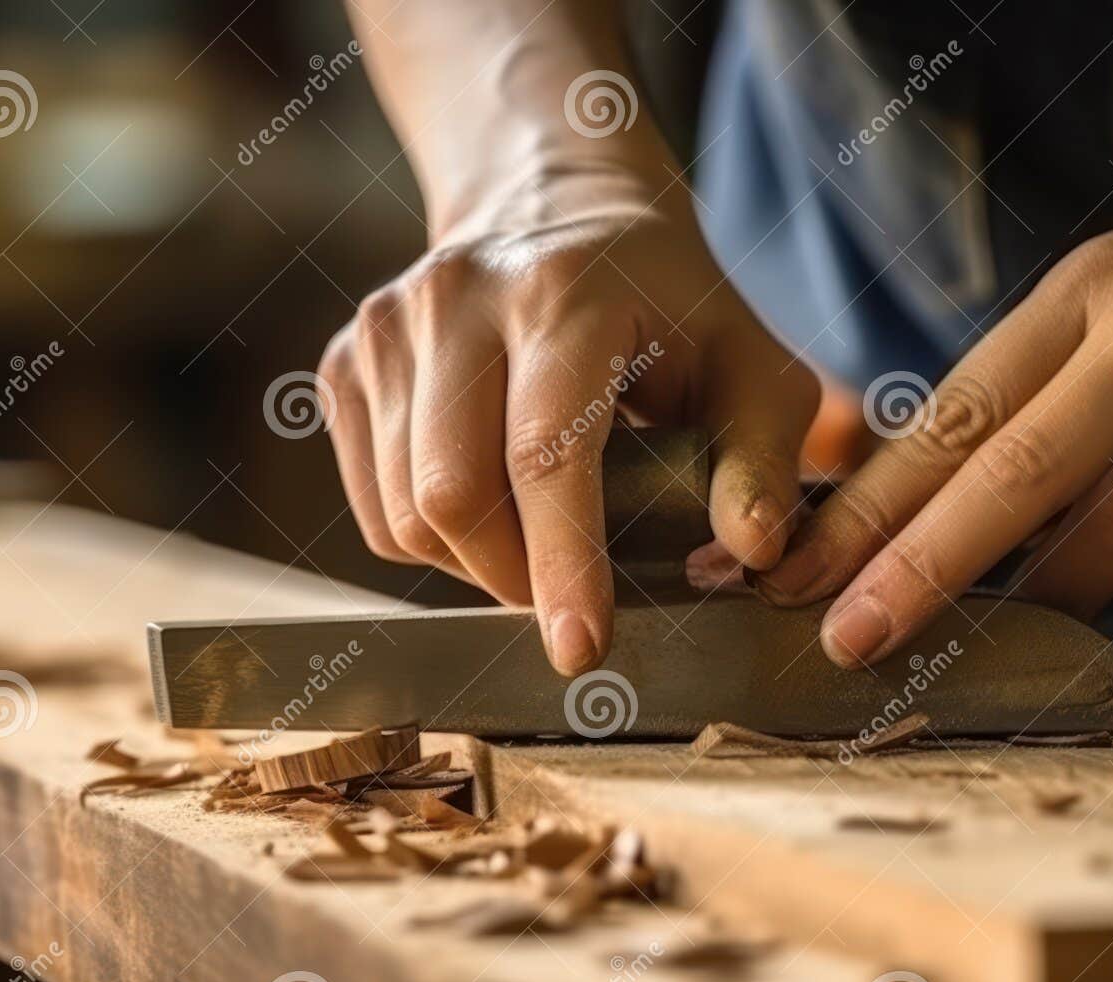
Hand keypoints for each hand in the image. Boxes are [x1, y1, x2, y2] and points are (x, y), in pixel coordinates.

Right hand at [318, 164, 816, 673]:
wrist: (555, 201)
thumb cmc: (666, 301)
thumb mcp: (749, 362)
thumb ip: (764, 458)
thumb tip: (755, 554)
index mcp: (563, 292)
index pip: (544, 450)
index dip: (562, 562)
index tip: (583, 648)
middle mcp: (456, 298)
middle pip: (452, 494)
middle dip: (516, 579)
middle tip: (576, 598)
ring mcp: (387, 327)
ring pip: (405, 513)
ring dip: (476, 567)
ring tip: (541, 548)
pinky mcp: (347, 362)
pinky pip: (374, 507)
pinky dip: (432, 544)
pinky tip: (493, 515)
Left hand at [757, 118, 1112, 666]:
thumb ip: (1031, 383)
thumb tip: (898, 494)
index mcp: (1090, 287)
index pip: (955, 414)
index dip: (867, 508)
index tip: (794, 576)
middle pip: (1014, 478)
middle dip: (918, 575)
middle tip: (846, 644)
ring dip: (1070, 597)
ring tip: (1057, 602)